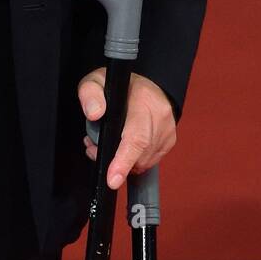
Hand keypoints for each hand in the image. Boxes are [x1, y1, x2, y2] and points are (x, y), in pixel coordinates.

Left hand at [77, 67, 176, 189]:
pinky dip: (134, 160)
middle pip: (140, 155)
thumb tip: (94, 113)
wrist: (147, 85)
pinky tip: (121, 148)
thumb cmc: (121, 85)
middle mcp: (160, 117)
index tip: (113, 179)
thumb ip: (91, 93)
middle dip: (115, 162)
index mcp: (144, 100)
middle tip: (94, 150)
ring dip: (123, 162)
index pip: (137, 137)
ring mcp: (168, 130)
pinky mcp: (169, 141)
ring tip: (104, 145)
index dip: (124, 160)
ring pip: (144, 161)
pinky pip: (150, 161)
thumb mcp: (98, 80)